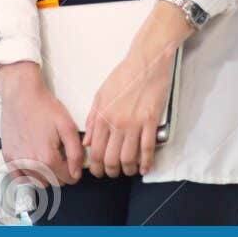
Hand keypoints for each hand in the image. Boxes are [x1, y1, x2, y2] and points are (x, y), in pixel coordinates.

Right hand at [0, 62, 83, 186]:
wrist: (21, 93)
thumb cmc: (43, 106)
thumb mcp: (67, 126)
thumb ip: (75, 153)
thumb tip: (76, 173)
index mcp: (47, 158)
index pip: (68, 179)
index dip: (74, 170)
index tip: (71, 160)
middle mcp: (31, 164)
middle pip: (54, 182)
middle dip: (60, 172)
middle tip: (59, 154)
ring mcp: (17, 161)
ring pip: (38, 182)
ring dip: (45, 175)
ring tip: (46, 156)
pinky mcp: (8, 157)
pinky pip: (19, 179)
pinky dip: (28, 176)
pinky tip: (33, 164)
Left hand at [84, 5, 192, 177]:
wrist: (146, 62)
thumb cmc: (123, 76)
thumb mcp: (100, 94)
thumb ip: (93, 119)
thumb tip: (87, 141)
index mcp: (102, 115)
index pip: (95, 149)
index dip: (96, 165)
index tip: (98, 171)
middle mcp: (116, 122)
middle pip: (110, 158)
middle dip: (110, 171)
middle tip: (112, 174)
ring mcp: (134, 123)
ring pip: (128, 157)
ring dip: (128, 169)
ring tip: (128, 170)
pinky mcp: (150, 122)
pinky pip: (147, 149)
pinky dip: (146, 163)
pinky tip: (145, 168)